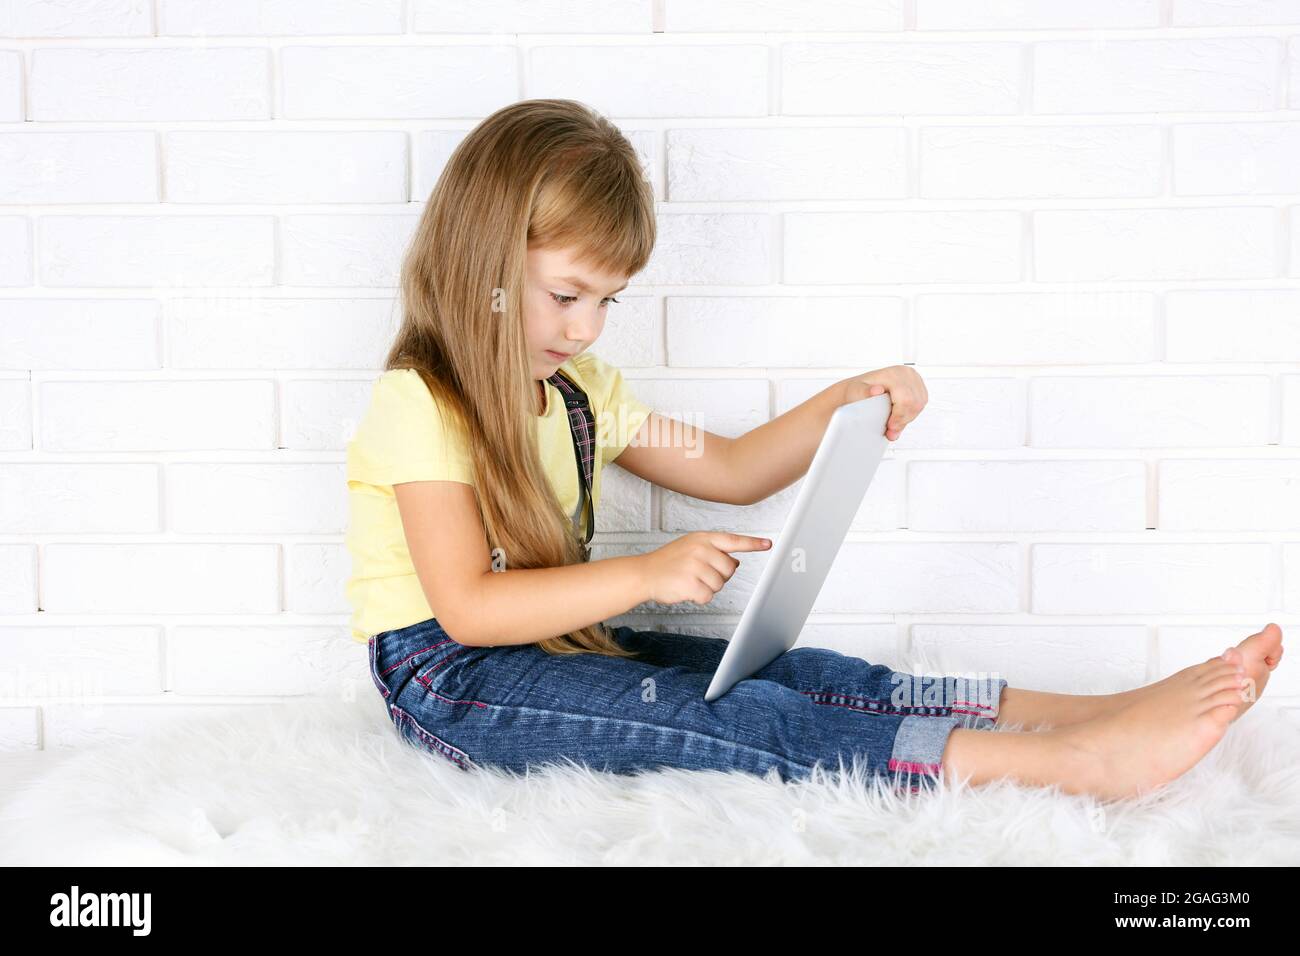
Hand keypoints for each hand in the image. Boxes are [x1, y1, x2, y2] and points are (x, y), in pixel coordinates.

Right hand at [640, 531, 771, 604]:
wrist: (644, 573)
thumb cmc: (669, 562)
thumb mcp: (691, 548)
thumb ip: (714, 552)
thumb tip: (735, 561)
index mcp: (703, 538)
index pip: (734, 540)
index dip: (753, 543)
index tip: (768, 544)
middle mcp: (701, 549)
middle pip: (730, 568)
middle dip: (718, 575)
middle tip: (699, 574)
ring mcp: (695, 566)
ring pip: (720, 584)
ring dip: (707, 587)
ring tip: (690, 580)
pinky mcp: (690, 583)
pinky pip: (708, 596)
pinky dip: (699, 597)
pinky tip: (687, 589)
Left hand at [840, 366, 927, 441]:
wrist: (860, 388)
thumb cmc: (857, 391)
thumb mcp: (855, 392)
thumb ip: (864, 393)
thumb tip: (877, 391)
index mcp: (894, 373)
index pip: (906, 399)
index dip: (899, 417)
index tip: (890, 427)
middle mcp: (906, 373)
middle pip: (915, 403)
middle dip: (903, 420)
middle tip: (891, 431)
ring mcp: (914, 378)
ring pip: (920, 404)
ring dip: (907, 418)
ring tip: (894, 424)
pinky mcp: (917, 385)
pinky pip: (921, 402)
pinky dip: (911, 413)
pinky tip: (900, 416)